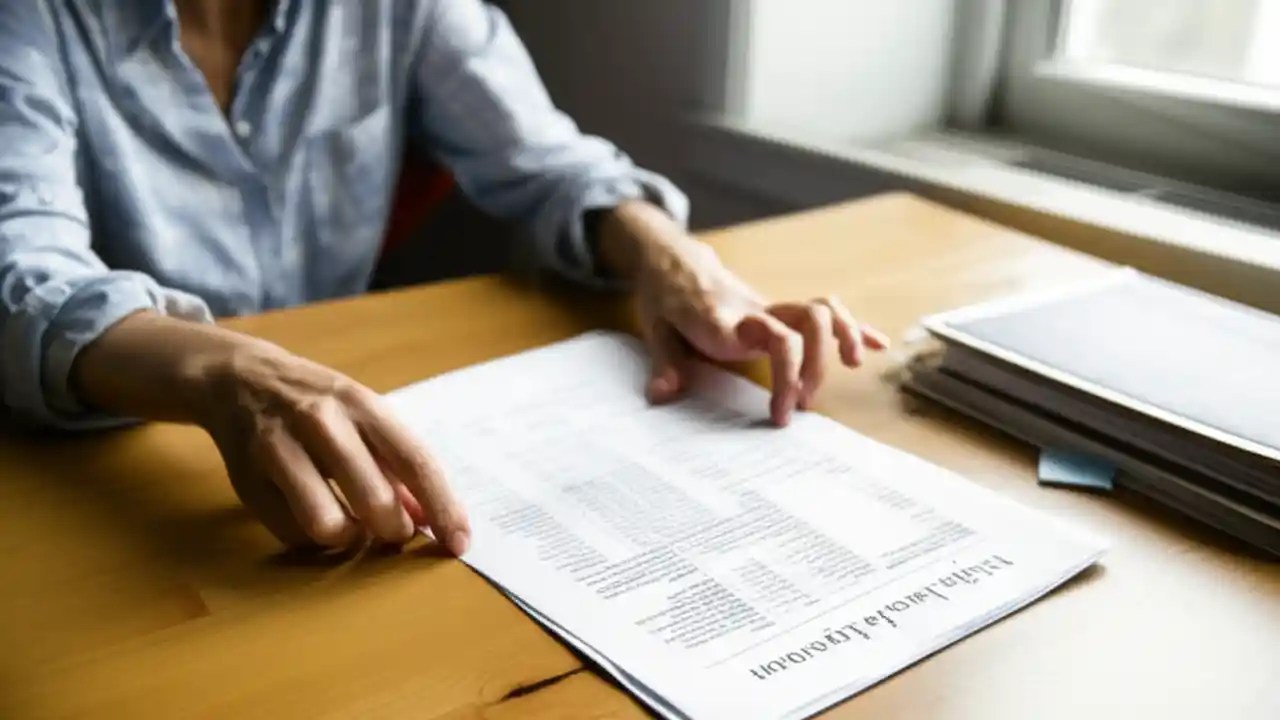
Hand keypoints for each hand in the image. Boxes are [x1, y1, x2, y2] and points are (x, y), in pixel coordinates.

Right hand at [72, 313, 468, 552]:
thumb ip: (399, 464)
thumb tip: (433, 517)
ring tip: (353, 527)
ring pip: (326, 523)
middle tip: (395, 531)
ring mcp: (281, 449)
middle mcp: (323, 422)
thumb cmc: (319, 404)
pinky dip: (312, 539)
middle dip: (393, 529)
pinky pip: (292, 533)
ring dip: (349, 538)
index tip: (459, 542)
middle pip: (374, 499)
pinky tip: (315, 516)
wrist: (240, 378)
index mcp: (363, 405)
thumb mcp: (365, 417)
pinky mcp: (247, 478)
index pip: (415, 461)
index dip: (443, 507)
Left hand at [598, 202, 888, 425]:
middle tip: (801, 405)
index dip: (786, 374)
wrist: (672, 260)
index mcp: (725, 320)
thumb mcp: (653, 330)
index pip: (772, 338)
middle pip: (809, 321)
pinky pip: (822, 313)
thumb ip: (664, 363)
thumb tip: (663, 395)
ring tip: (852, 367)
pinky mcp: (777, 311)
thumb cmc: (665, 297)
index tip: (780, 414)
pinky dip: (850, 327)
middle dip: (817, 365)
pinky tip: (875, 344)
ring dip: (844, 336)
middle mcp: (755, 311)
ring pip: (821, 309)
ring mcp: (770, 308)